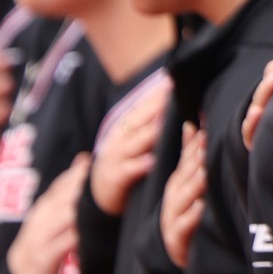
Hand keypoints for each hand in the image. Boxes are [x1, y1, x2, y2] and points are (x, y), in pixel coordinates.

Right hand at [8, 153, 90, 273]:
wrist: (20, 272)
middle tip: (106, 179)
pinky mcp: (44, 256)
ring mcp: (42, 235)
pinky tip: (89, 234)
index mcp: (46, 203)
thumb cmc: (43, 237)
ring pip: (64, 217)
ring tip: (102, 203)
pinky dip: (75, 239)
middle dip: (84, 187)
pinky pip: (61, 245)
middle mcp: (43, 215)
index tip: (101, 162)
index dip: (81, 172)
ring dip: (81, 210)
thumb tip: (85, 157)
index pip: (63, 182)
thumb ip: (67, 186)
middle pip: (65, 196)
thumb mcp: (51, 210)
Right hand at [90, 81, 170, 216]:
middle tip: (173, 94)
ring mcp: (116, 157)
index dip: (156, 94)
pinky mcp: (116, 177)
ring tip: (165, 124)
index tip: (173, 81)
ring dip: (151, 134)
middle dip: (155, 106)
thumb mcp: (133, 140)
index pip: (142, 106)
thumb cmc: (125, 161)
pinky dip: (139, 165)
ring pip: (135, 142)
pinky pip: (128, 170)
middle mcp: (120, 138)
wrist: (99, 192)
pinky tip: (151, 161)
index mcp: (125, 126)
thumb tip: (171, 101)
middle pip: (139, 119)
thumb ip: (149, 123)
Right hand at [160, 125, 207, 268]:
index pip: (187, 158)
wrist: (175, 250)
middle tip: (207, 142)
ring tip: (205, 173)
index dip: (195, 143)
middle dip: (195, 159)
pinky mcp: (176, 237)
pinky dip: (192, 216)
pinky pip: (184, 226)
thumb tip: (192, 123)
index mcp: (179, 180)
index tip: (204, 126)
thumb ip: (189, 153)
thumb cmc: (187, 210)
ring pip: (184, 198)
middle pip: (184, 175)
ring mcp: (173, 215)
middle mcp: (174, 195)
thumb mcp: (186, 181)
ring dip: (194, 185)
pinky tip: (201, 207)